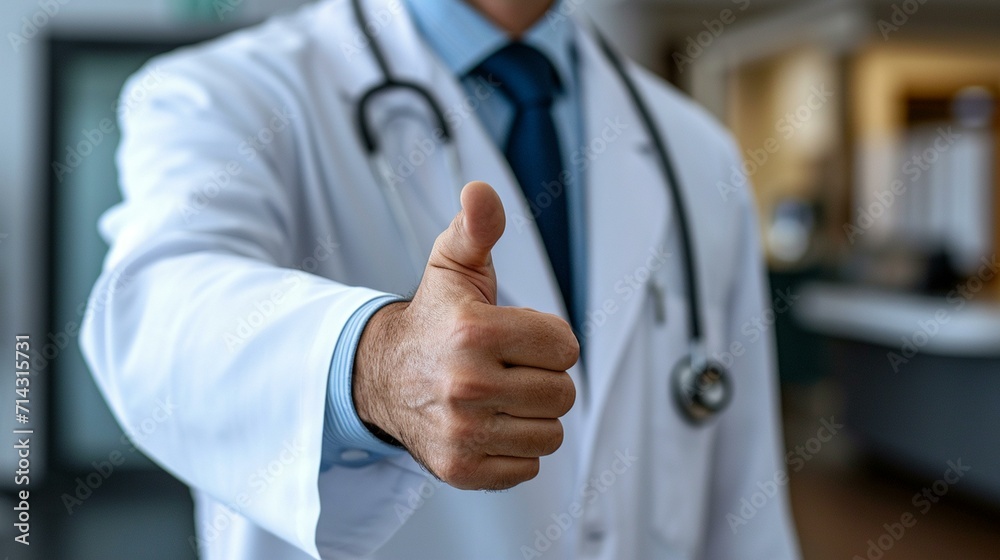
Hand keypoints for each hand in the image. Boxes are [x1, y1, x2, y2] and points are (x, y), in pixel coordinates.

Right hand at [353, 181, 578, 490]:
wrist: (383, 375)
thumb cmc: (434, 318)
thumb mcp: (453, 264)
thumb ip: (478, 226)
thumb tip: (480, 191)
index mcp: (473, 331)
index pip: (565, 348)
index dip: (548, 341)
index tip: (518, 338)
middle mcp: (465, 384)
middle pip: (563, 394)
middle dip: (543, 378)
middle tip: (508, 368)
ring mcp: (462, 432)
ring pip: (551, 433)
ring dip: (532, 415)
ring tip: (500, 397)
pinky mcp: (460, 469)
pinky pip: (529, 466)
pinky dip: (516, 449)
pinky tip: (489, 425)